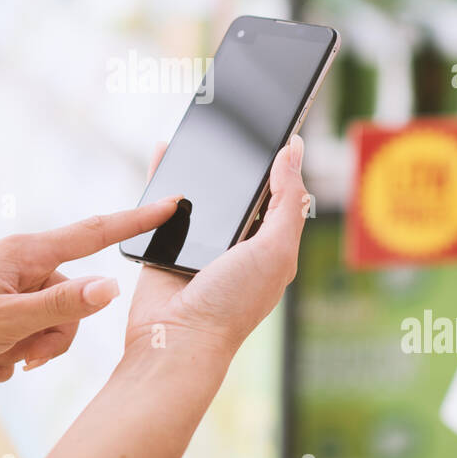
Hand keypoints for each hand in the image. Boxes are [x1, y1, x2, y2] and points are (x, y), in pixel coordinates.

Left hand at [0, 198, 180, 381]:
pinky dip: (13, 350)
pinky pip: (27, 327)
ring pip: (52, 317)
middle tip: (23, 358)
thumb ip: (63, 304)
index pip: (92, 232)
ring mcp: (6, 280)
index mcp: (24, 252)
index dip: (134, 220)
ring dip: (31, 347)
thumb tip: (110, 286)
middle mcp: (18, 260)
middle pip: (73, 295)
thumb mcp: (10, 320)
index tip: (170, 204)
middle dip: (55, 334)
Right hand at [126, 135, 309, 361]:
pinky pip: (165, 201)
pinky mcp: (166, 241)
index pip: (280, 194)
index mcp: (271, 245)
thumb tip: (293, 151)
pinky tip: (163, 150)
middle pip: (240, 189)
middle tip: (236, 119)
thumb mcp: (275, 249)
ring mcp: (201, 242)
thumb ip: (287, 201)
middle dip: (238, 158)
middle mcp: (238, 243)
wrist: (175, 338)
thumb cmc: (232, 303)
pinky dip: (162, 174)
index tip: (279, 124)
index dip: (280, 162)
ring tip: (202, 129)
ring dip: (200, 163)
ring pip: (203, 191)